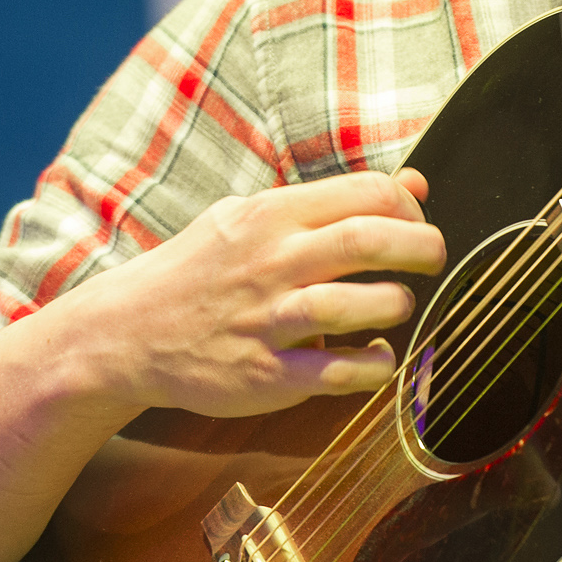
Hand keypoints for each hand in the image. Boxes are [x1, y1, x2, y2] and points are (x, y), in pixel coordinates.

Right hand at [57, 169, 443, 418]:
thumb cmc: (202, 270)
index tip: (414, 224)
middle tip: (434, 259)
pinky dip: (372, 366)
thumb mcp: (253, 218)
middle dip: (422, 247)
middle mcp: (272, 261)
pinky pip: (336, 373)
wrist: (127, 331)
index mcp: (271, 214)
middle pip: (369, 239)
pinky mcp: (264, 375)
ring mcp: (267, 320)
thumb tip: (414, 186)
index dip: (408, 207)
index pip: (365, 192)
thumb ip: (333, 203)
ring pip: (356, 305)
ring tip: (397, 306)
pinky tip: (375, 356)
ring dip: (396, 304)